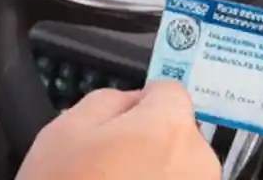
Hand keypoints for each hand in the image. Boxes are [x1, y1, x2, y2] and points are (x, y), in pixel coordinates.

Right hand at [17, 82, 219, 179]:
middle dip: (151, 145)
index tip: (119, 125)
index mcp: (169, 128)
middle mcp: (199, 162)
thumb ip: (106, 101)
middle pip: (179, 136)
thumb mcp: (63, 133)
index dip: (141, 104)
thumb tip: (132, 99)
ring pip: (181, 172)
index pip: (170, 92)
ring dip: (157, 177)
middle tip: (108, 168)